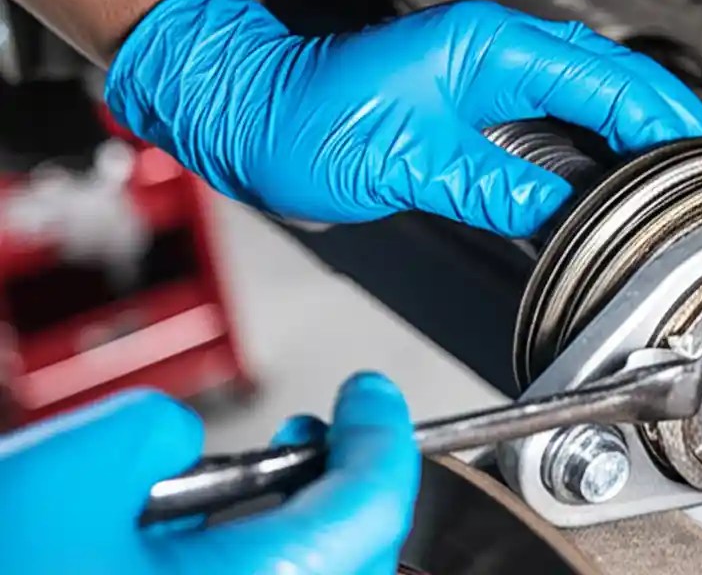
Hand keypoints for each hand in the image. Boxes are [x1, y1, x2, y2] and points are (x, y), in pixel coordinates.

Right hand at [0, 372, 419, 574]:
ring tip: (262, 482)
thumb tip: (181, 452)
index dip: (381, 434)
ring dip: (302, 531)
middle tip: (325, 431)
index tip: (371, 395)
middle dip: (348, 482)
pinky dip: (256, 568)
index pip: (370, 507)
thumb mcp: (68, 472)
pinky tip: (206, 545)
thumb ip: (156, 433)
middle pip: (352, 557)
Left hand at [105, 0, 701, 236]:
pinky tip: (605, 190)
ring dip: (631, 141)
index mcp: (489, 48)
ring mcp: (491, 78)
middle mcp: (498, 53)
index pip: (606, 82)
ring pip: (590, 101)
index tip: (697, 165)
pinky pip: (554, 125)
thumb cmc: (304, 122)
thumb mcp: (406, 164)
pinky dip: (589, 155)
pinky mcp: (477, 108)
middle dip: (665, 125)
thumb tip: (564, 213)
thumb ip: (495, 188)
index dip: (660, 125)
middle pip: (614, 82)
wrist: (250, 115)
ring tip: (669, 188)